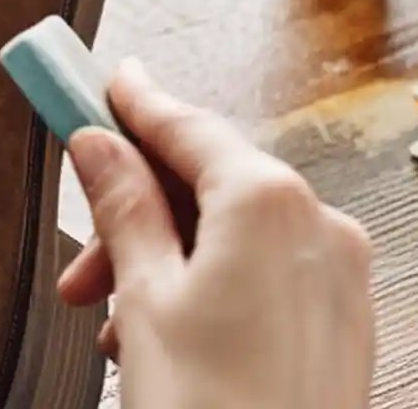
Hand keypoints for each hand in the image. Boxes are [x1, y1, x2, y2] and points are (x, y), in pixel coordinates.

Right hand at [58, 58, 374, 408]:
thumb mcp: (143, 298)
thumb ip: (122, 205)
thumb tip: (99, 145)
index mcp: (269, 203)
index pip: (184, 125)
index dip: (130, 102)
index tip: (93, 81)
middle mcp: (318, 225)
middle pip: (205, 183)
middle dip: (134, 213)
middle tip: (79, 255)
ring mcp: (336, 274)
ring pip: (226, 233)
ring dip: (160, 261)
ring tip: (112, 320)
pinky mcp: (338, 318)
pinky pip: (258, 272)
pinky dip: (203, 287)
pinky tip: (159, 336)